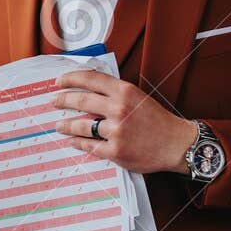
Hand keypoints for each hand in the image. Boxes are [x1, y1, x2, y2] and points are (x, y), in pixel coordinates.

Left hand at [52, 71, 200, 174]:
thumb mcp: (138, 97)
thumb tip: (89, 90)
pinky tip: (73, 141)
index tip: (58, 81)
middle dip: (63, 100)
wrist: (176, 144)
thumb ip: (115, 93)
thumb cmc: (157, 120)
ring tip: (59, 125)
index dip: (71, 78)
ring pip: (82, 126)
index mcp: (125, 91)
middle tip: (54, 101)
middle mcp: (119, 109)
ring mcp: (117, 131)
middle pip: (81, 100)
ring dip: (66, 125)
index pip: (91, 79)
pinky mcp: (116, 151)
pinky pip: (90, 146)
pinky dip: (78, 143)